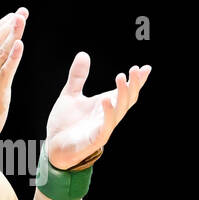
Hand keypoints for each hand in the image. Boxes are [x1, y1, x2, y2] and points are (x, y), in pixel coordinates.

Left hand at [44, 53, 150, 168]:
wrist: (53, 145)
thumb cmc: (65, 123)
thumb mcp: (70, 94)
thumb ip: (78, 76)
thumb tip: (83, 54)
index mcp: (106, 105)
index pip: (126, 92)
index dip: (137, 81)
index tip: (145, 68)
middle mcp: (108, 116)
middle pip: (128, 100)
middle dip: (133, 85)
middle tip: (134, 70)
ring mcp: (103, 128)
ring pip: (120, 112)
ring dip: (122, 95)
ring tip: (120, 78)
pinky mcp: (95, 139)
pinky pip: (106, 127)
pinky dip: (108, 113)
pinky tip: (106, 100)